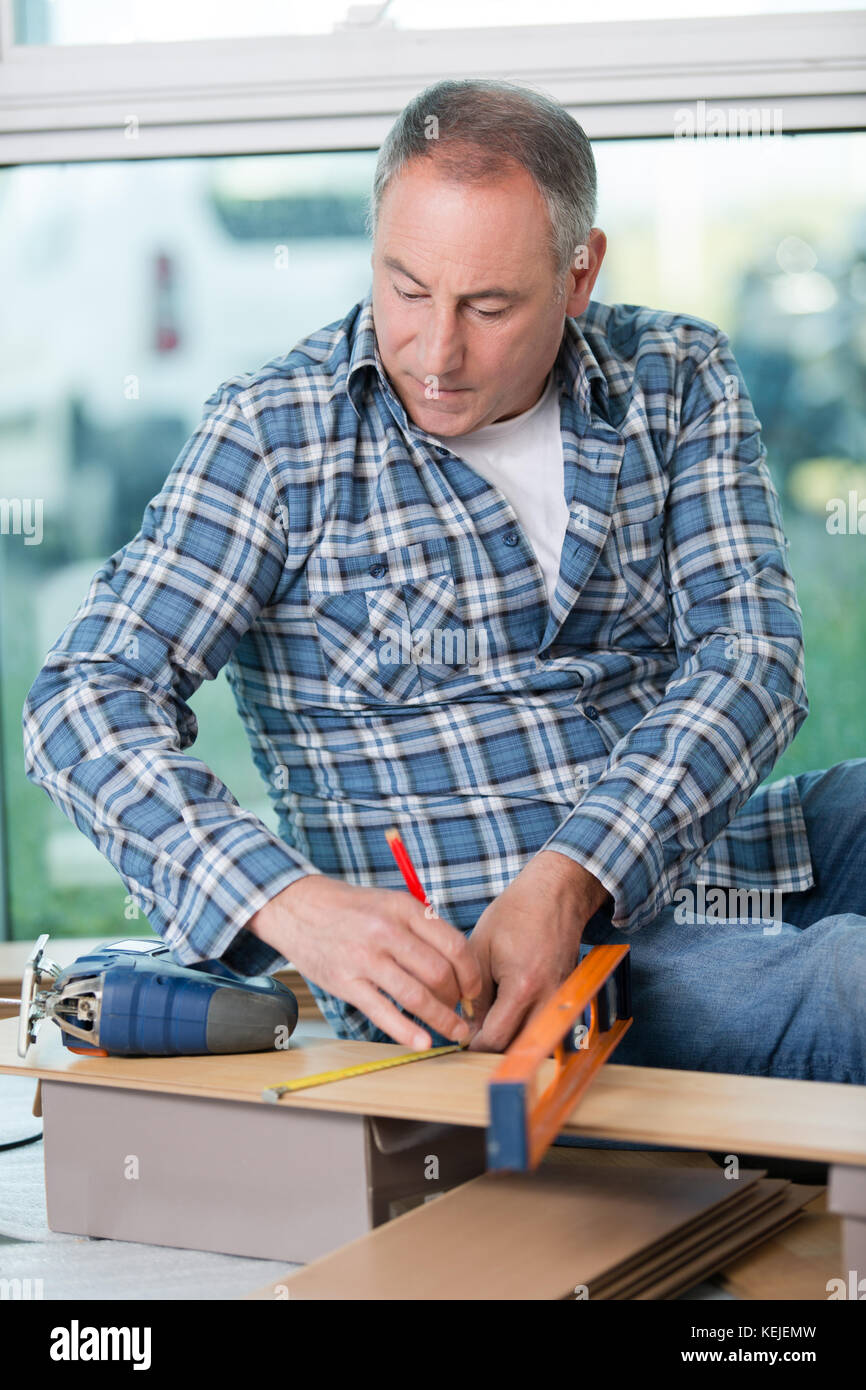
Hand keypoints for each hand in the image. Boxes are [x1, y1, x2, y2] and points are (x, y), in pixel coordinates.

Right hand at [245, 875, 481, 1049]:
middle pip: (439, 973)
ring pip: (416, 996)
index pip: (454, 945)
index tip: (474, 990)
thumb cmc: (351, 908)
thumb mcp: (391, 902)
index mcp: (404, 908)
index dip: (471, 974)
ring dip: (442, 1020)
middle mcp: (387, 931)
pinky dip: (407, 1032)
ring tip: (455, 1033)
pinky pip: (383, 1012)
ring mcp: (365, 958)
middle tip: (463, 1011)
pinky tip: (423, 1043)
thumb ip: (422, 927)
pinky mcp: (346, 982)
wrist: (298, 907)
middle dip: (458, 999)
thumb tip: (458, 966)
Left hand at [466, 851, 609, 1052]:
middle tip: (472, 1037)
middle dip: (493, 1048)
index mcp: (523, 987)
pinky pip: (546, 1023)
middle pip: (518, 1047)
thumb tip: (468, 1024)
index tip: (461, 1041)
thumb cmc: (516, 914)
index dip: (474, 1045)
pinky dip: (527, 1026)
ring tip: (489, 1024)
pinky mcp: (567, 994)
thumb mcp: (480, 948)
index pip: (496, 1038)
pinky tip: (509, 1013)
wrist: (555, 894)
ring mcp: (562, 998)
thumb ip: (473, 993)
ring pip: (534, 1039)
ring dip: (511, 1039)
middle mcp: (548, 999)